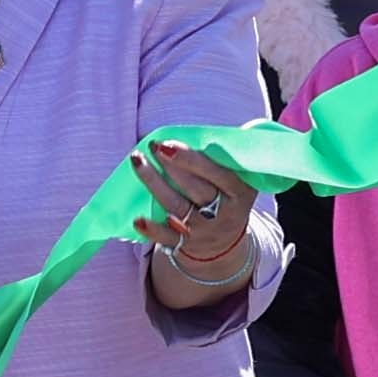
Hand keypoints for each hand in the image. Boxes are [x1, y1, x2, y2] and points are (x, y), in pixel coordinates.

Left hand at [133, 138, 254, 308]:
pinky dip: (152, 230)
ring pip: (177, 206)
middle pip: (195, 188)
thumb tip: (203, 131)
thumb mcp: (239, 180)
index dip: (192, 159)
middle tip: (153, 145)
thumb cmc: (226, 197)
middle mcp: (223, 213)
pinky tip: (137, 219)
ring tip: (137, 160)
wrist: (225, 244)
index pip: (217, 174)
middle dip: (172, 166)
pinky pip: (167, 238)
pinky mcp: (185, 245)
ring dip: (154, 183)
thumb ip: (226, 158)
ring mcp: (203, 231)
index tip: (169, 143)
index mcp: (239, 192)